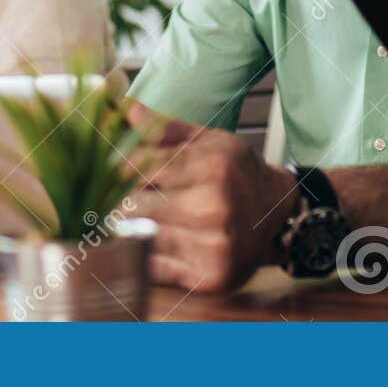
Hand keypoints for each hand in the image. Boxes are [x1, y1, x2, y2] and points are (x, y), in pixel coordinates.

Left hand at [123, 112, 298, 292]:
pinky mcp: (209, 276)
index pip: (140, 165)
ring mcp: (213, 245)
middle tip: (118, 198)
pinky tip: (150, 243)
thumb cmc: (236, 172)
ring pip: (140, 236)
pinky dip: (144, 256)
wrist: (278, 215)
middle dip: (121, 200)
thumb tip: (127, 110)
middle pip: (134, 204)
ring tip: (134, 220)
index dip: (116, 167)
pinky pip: (154, 267)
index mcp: (212, 165)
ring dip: (129, 229)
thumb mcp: (208, 140)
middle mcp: (214, 206)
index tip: (109, 170)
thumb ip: (165, 127)